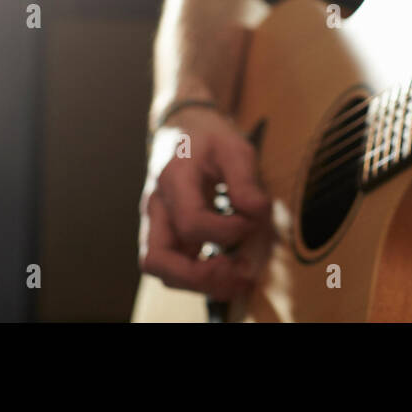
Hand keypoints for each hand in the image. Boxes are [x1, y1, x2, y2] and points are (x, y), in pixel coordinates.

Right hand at [138, 102, 273, 298]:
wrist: (182, 128)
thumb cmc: (209, 138)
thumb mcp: (234, 147)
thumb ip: (245, 180)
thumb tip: (256, 213)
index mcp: (173, 179)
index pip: (191, 221)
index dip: (227, 231)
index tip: (255, 221)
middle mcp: (156, 206)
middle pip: (157, 260)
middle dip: (199, 277)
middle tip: (240, 275)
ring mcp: (155, 223)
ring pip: (160, 269)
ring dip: (198, 283)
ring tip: (239, 280)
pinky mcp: (163, 233)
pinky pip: (172, 265)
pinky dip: (198, 276)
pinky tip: (229, 271)